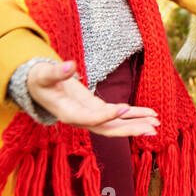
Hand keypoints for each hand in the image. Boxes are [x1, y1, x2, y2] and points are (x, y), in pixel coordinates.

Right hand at [26, 59, 159, 136]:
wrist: (38, 86)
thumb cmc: (39, 80)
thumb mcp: (44, 74)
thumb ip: (57, 72)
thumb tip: (70, 65)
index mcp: (68, 114)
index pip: (90, 118)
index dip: (107, 115)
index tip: (125, 108)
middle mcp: (82, 120)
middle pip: (108, 129)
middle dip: (130, 129)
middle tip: (151, 129)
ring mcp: (91, 116)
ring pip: (116, 125)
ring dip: (136, 125)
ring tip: (157, 125)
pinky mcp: (97, 109)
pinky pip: (118, 115)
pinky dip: (134, 115)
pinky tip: (151, 115)